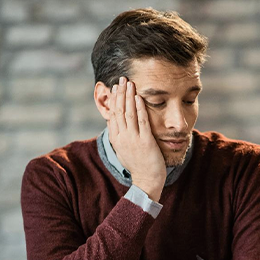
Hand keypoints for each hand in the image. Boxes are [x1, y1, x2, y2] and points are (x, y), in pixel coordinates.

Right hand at [107, 76, 165, 200]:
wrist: (146, 181)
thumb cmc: (137, 165)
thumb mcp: (123, 150)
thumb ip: (120, 136)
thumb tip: (116, 124)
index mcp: (116, 139)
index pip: (113, 114)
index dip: (114, 99)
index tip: (115, 87)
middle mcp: (122, 137)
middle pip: (119, 111)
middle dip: (120, 93)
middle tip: (121, 79)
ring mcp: (133, 139)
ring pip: (128, 113)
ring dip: (128, 96)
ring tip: (129, 83)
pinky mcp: (145, 141)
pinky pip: (141, 121)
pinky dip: (139, 108)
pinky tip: (138, 97)